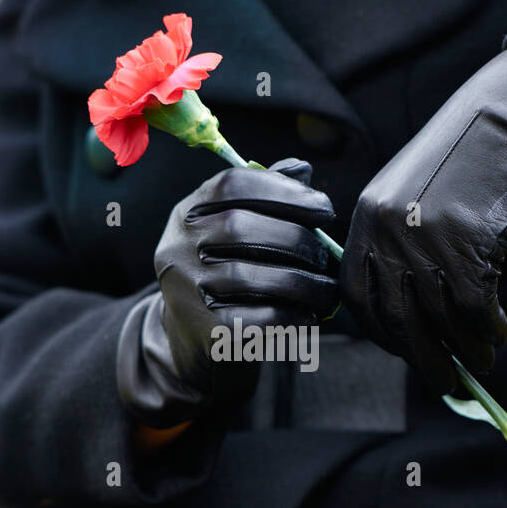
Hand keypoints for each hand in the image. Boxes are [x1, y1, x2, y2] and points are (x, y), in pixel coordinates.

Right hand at [117, 158, 337, 427]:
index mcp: (188, 212)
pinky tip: (310, 315)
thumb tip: (302, 169)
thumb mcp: (235, 231)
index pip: (232, 184)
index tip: (324, 208)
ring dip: (303, 282)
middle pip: (240, 227)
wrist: (193, 339)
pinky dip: (292, 315)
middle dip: (296, 238)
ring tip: (328, 290)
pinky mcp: (204, 330)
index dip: (282, 190)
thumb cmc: (227, 274)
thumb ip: (266, 198)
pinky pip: (258, 319)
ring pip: (251, 277)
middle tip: (327, 256)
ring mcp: (186, 289)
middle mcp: (178, 246)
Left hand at [339, 47, 506, 393]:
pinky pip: (475, 309)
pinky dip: (488, 329)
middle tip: (446, 382)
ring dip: (464, 350)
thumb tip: (413, 315)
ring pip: (440, 320)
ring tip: (482, 361)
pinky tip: (498, 331)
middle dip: (423, 358)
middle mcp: (388, 232)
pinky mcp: (468, 245)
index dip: (380, 333)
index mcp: (366, 219)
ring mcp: (426, 239)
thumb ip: (400, 245)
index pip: (356, 296)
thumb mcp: (413, 196)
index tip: (404, 351)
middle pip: (396, 320)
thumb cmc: (468, 159)